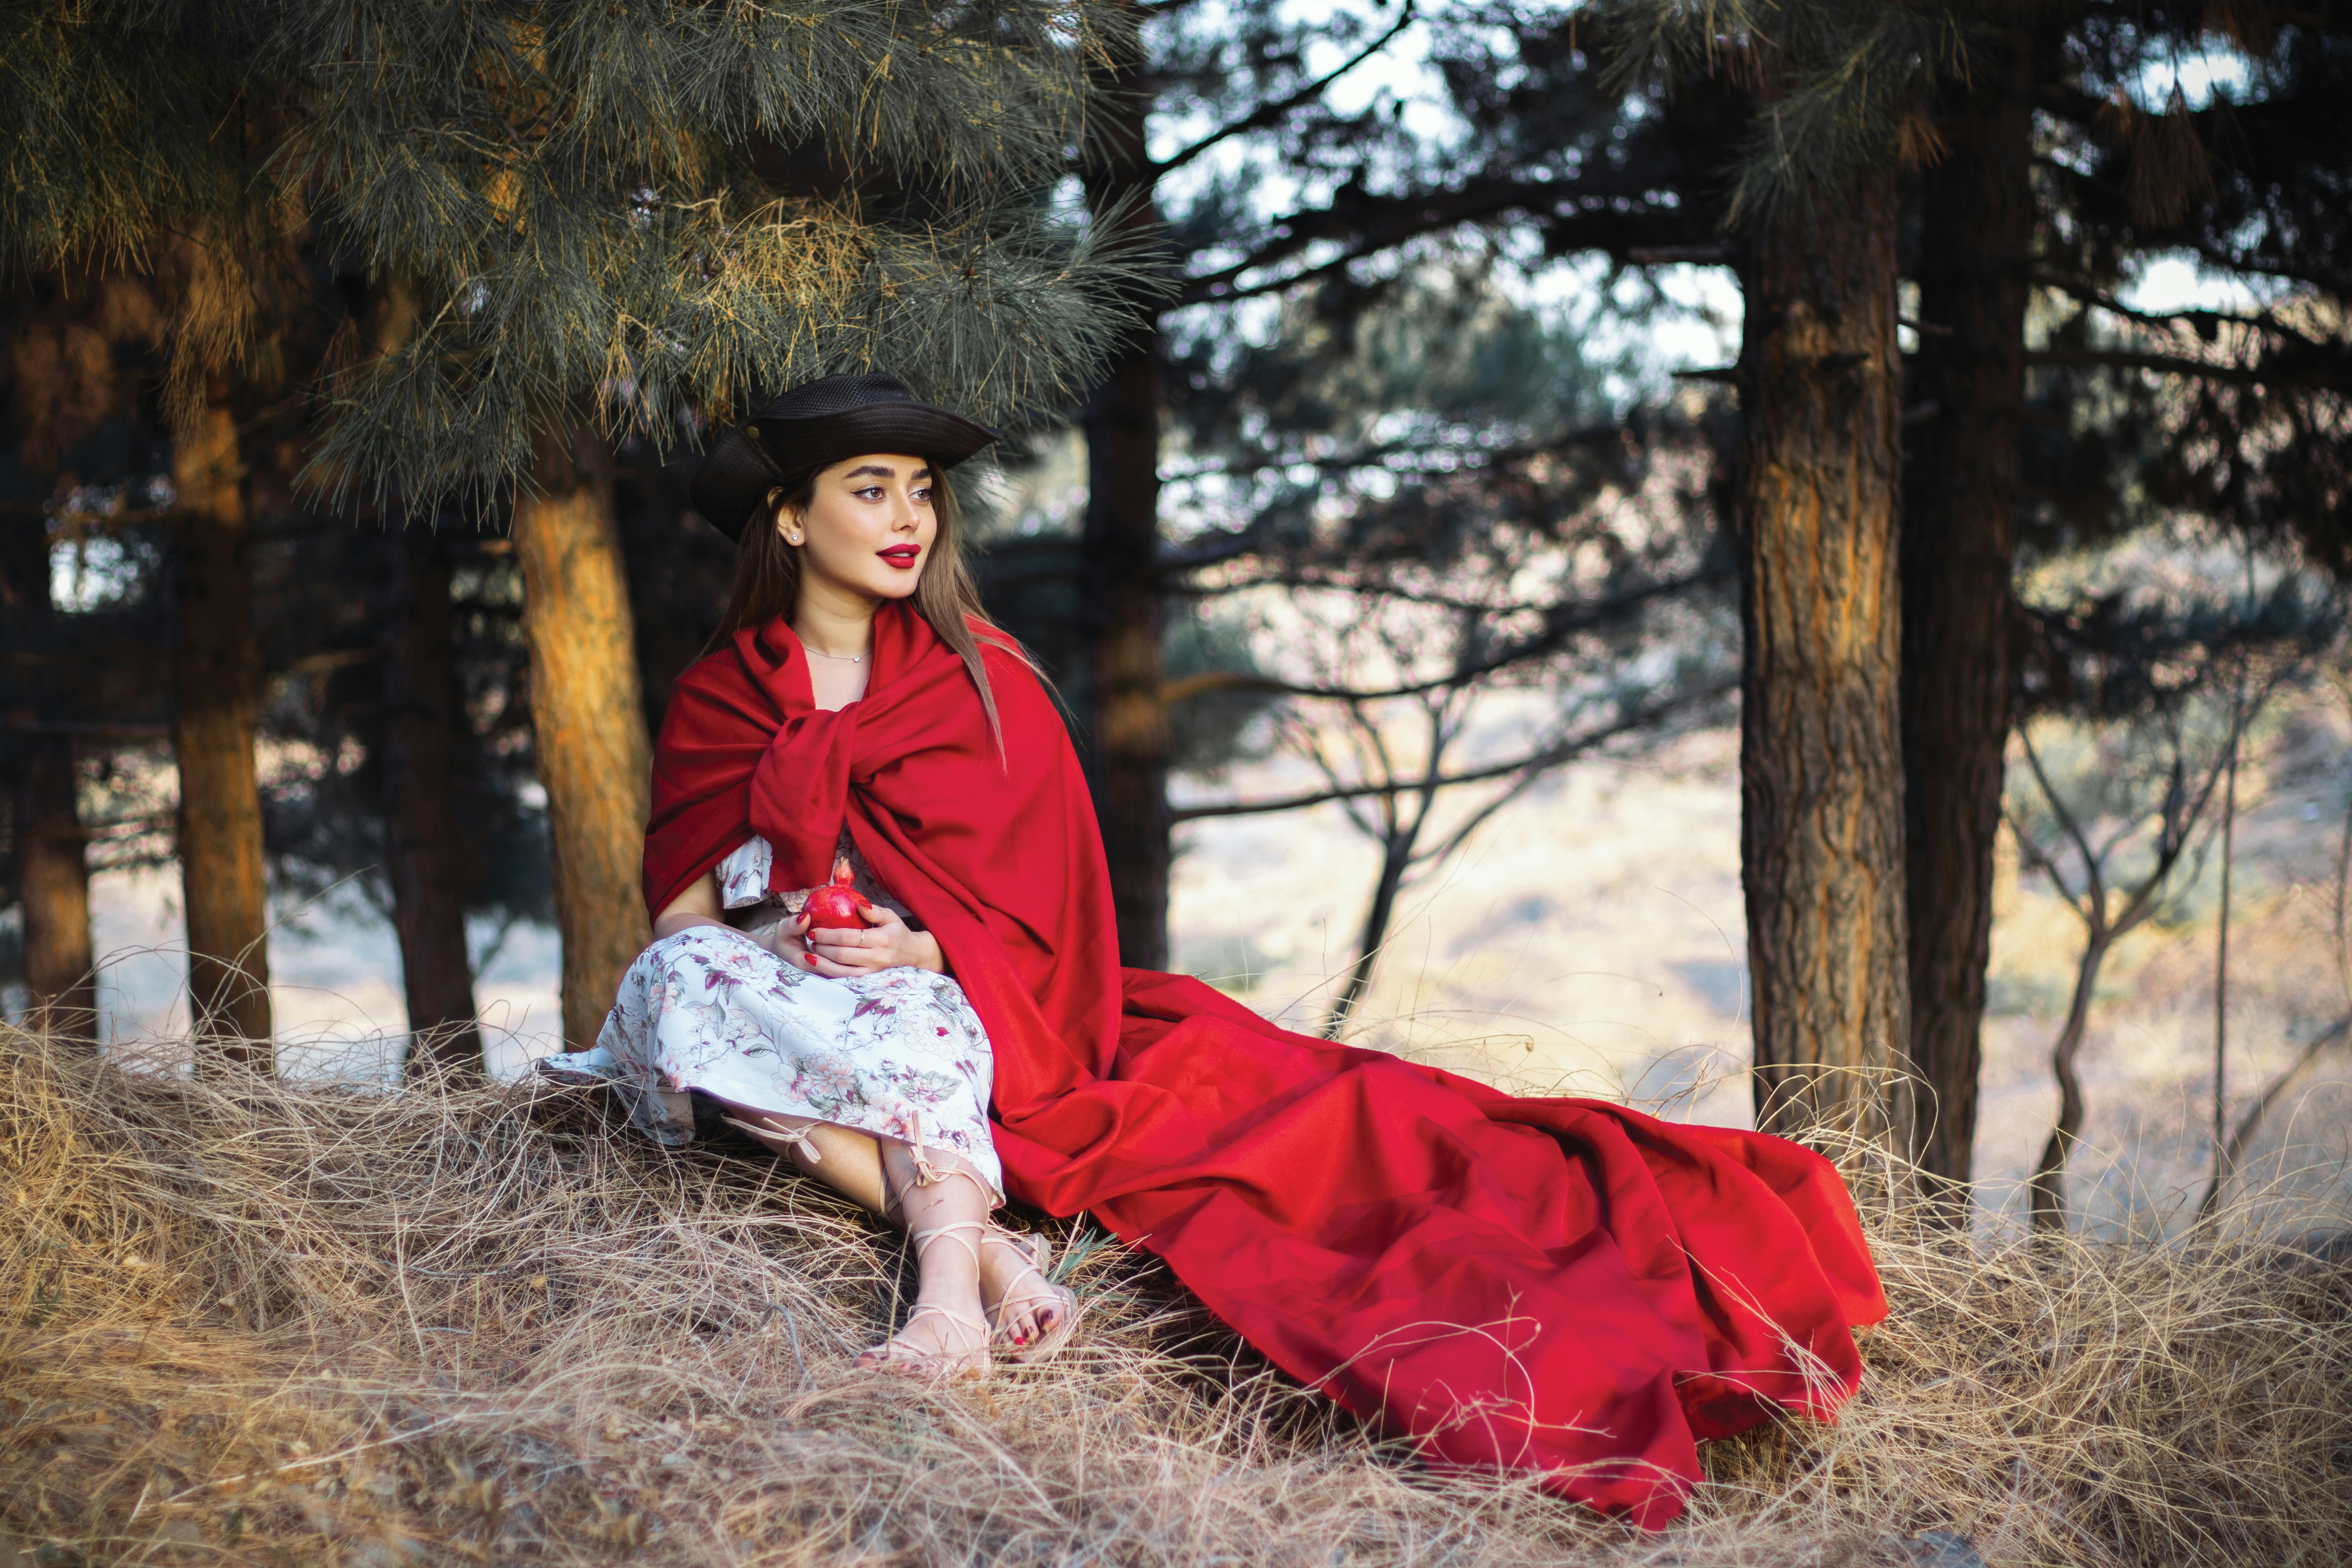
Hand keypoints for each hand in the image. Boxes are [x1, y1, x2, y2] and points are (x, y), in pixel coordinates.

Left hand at [778, 903, 944, 976]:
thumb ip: (875, 910)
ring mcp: (872, 971)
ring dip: (823, 963)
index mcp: (882, 939)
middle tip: (811, 939)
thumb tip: (859, 904)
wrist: (912, 955)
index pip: (849, 937)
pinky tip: (819, 966)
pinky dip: (830, 973)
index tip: (814, 929)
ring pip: (841, 970)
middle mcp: (876, 957)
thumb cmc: (898, 933)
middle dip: (823, 947)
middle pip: (842, 954)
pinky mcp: (869, 979)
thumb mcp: (891, 917)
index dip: (829, 934)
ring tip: (810, 953)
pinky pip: (846, 978)